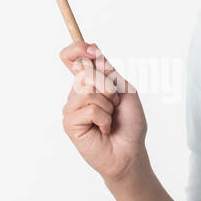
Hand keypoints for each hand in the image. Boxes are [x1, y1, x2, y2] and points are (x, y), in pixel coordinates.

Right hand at [59, 41, 146, 181]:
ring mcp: (71, 109)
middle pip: (84, 72)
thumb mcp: (125, 91)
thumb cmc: (129, 124)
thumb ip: (109, 72)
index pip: (73, 59)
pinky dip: (104, 119)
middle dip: (107, 86)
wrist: (130, 151)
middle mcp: (77, 94)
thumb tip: (94, 53)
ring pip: (87, 91)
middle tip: (114, 104)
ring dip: (107, 105)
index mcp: (90, 83)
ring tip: (109, 119)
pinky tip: (103, 130)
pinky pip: (89, 109)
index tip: (91, 49)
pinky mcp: (70, 123)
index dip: (77, 49)